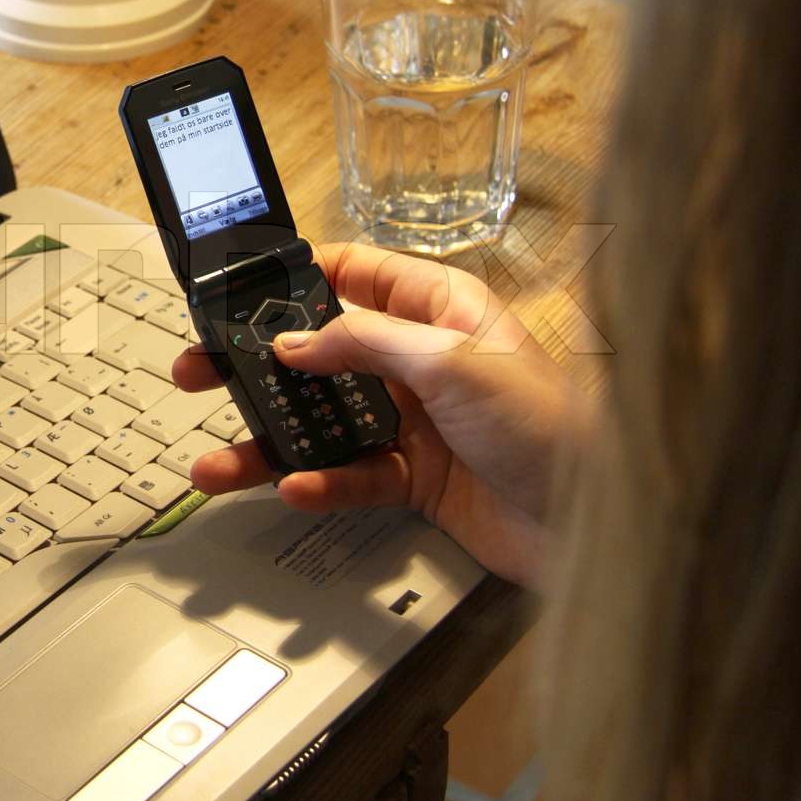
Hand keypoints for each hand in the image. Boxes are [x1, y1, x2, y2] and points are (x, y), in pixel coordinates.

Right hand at [172, 242, 591, 587]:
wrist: (599, 526)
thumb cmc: (557, 428)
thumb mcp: (454, 363)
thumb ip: (366, 342)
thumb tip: (296, 341)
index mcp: (438, 310)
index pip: (352, 274)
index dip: (292, 279)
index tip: (236, 290)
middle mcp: (420, 359)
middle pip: (320, 353)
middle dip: (257, 368)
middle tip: (202, 374)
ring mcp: (415, 420)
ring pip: (323, 422)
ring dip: (272, 441)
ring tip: (221, 462)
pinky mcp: (414, 476)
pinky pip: (349, 475)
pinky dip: (319, 483)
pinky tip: (296, 487)